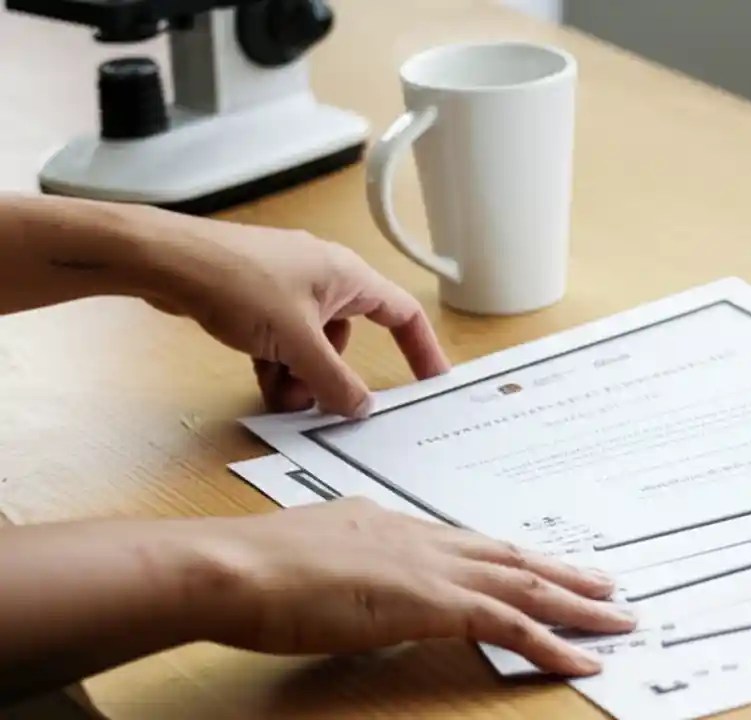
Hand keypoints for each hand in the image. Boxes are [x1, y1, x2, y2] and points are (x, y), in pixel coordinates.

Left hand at [146, 213, 449, 417]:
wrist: (167, 261)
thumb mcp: (296, 342)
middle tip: (322, 403)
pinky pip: (284, 339)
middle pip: (349, 339)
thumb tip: (359, 406)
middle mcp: (325, 277)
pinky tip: (262, 381)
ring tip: (279, 393)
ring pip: (313, 344)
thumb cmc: (236, 280)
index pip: (402, 314)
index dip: (421, 349)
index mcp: (348, 276)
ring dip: (301, 375)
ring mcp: (290, 286)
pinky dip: (278, 363)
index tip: (430, 380)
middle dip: (334, 376)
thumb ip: (334, 380)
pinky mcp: (259, 297)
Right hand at [198, 498, 634, 674]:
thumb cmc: (253, 567)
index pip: (470, 544)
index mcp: (393, 526)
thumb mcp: (309, 555)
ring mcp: (433, 567)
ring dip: (575, 604)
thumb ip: (344, 561)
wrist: (236, 567)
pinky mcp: (435, 602)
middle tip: (604, 584)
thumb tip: (355, 573)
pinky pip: (512, 624)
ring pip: (525, 584)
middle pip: (510, 555)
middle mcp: (423, 538)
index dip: (511, 557)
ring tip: (614, 616)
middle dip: (562, 572)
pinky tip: (582, 659)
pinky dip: (553, 644)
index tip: (540, 564)